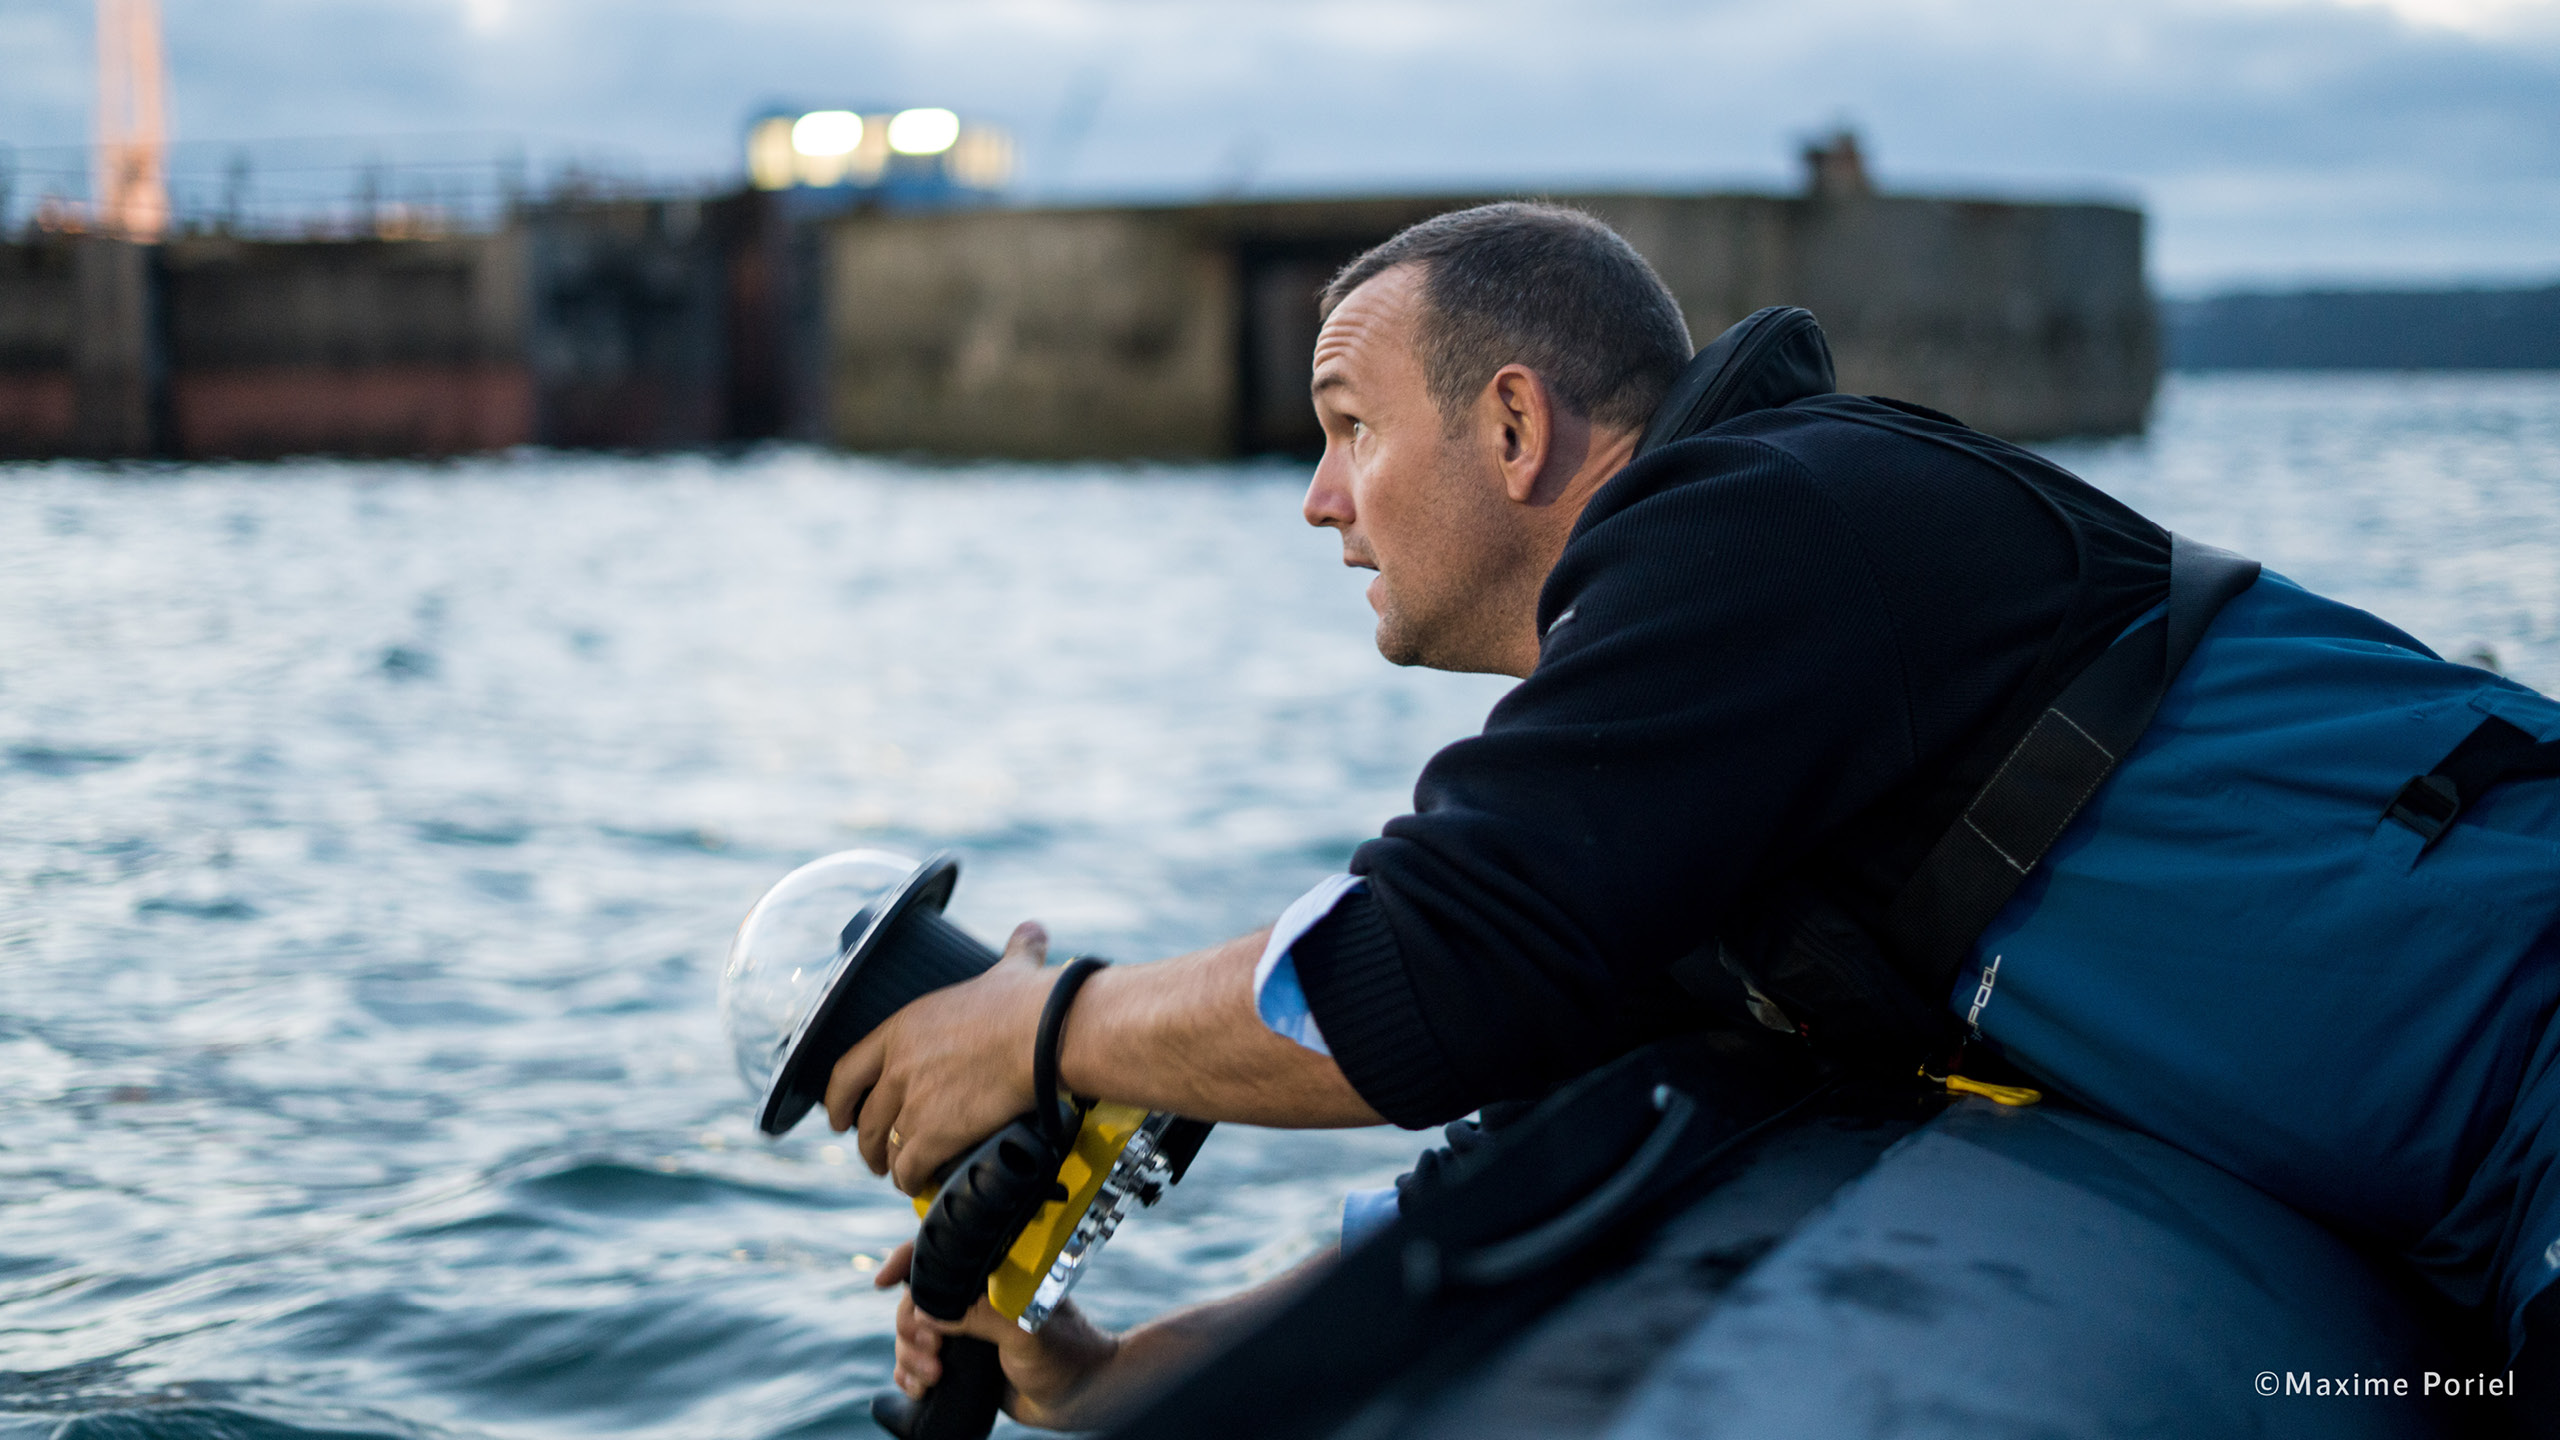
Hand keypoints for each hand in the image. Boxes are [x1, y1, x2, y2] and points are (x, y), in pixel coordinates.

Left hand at [826, 920, 1055, 1192]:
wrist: (1044, 1036)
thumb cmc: (1030, 1002)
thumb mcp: (1010, 970)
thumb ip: (1013, 952)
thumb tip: (1033, 931)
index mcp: (903, 1029)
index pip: (847, 1070)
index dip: (838, 1098)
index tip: (839, 1115)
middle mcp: (898, 1067)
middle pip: (865, 1116)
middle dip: (865, 1140)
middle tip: (874, 1153)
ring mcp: (912, 1103)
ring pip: (884, 1146)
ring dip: (887, 1164)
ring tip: (897, 1173)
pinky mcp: (933, 1135)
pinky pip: (909, 1168)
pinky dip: (911, 1180)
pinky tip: (920, 1184)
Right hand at [877, 1241, 1120, 1431]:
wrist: (1079, 1398)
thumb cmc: (1065, 1356)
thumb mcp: (1027, 1331)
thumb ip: (983, 1316)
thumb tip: (929, 1312)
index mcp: (992, 1277)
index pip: (941, 1254)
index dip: (906, 1260)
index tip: (884, 1280)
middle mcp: (974, 1298)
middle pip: (915, 1299)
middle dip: (910, 1326)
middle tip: (932, 1351)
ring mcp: (964, 1329)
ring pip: (911, 1333)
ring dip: (909, 1355)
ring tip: (932, 1376)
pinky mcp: (959, 1361)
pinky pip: (916, 1361)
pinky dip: (908, 1374)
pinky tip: (919, 1387)